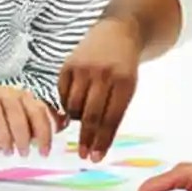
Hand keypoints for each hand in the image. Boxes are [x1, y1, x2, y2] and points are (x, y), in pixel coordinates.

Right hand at [0, 84, 59, 156]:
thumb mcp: (18, 113)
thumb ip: (36, 121)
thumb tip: (61, 128)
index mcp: (21, 96)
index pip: (38, 110)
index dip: (44, 131)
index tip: (45, 151)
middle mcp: (5, 93)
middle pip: (17, 110)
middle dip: (24, 134)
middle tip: (26, 153)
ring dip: (4, 134)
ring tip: (9, 152)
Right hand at [59, 17, 140, 161]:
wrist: (117, 33)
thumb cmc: (124, 67)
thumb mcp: (128, 87)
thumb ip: (114, 111)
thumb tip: (97, 142)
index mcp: (124, 82)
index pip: (111, 118)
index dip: (103, 141)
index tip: (96, 157)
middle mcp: (103, 74)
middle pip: (92, 115)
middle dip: (87, 139)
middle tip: (84, 155)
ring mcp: (84, 68)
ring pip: (75, 107)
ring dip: (77, 121)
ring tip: (82, 125)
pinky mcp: (68, 64)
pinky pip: (63, 95)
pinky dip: (67, 106)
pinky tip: (72, 110)